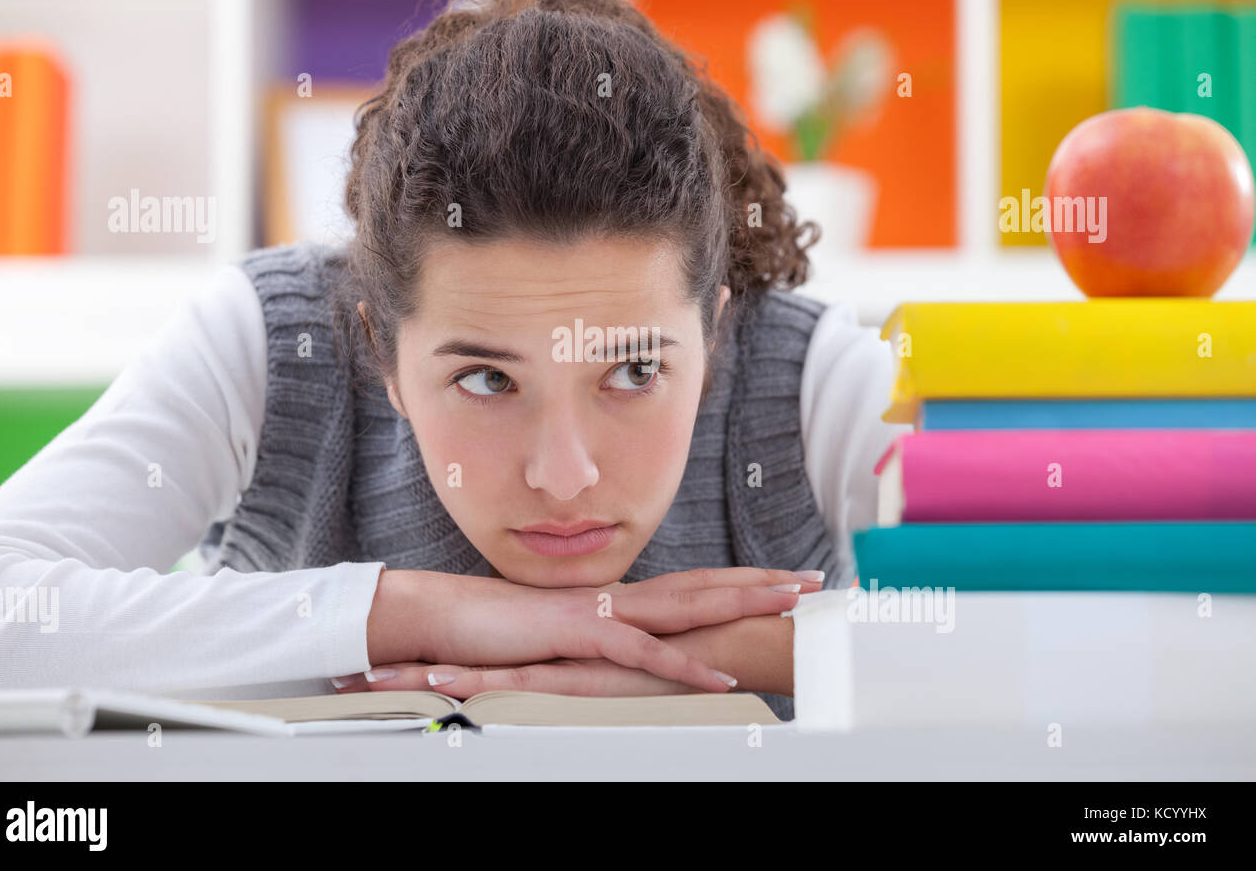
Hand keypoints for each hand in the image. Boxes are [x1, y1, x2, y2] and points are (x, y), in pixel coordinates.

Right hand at [359, 568, 819, 693]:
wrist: (450, 617)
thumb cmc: (502, 631)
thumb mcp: (564, 635)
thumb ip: (602, 637)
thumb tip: (631, 644)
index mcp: (620, 597)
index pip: (693, 584)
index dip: (739, 581)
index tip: (782, 580)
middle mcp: (620, 596)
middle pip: (704, 585)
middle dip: (761, 582)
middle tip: (811, 580)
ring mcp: (603, 612)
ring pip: (686, 608)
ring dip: (739, 606)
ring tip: (786, 608)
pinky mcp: (581, 637)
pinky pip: (643, 654)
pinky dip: (683, 669)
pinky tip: (717, 681)